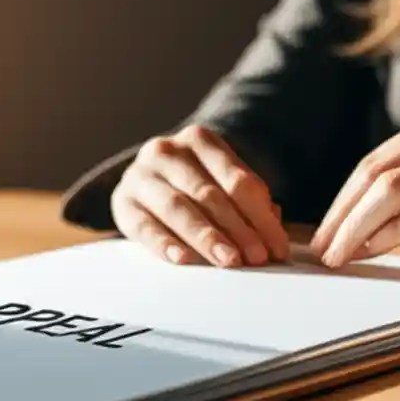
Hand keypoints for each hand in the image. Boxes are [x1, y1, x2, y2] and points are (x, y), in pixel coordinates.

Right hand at [111, 125, 290, 266]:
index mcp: (199, 140)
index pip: (237, 180)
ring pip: (178, 208)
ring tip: (228, 261)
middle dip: (238, 229)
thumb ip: (249, 201)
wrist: (145, 183)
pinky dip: (164, 243)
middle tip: (257, 258)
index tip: (277, 248)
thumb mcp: (222, 183)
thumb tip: (273, 223)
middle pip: (209, 194)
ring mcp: (140, 175)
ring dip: (206, 237)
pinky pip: (144, 226)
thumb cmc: (194, 187)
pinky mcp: (122, 203)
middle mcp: (166, 151)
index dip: (260, 216)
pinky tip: (183, 259)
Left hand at [311, 102, 399, 267]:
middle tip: (319, 249)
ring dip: (355, 228)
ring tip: (337, 256)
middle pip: (375, 174)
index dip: (343, 199)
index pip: (377, 160)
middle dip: (339, 215)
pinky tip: (371, 252)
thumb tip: (368, 212)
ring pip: (391, 192)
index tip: (324, 230)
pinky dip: (388, 236)